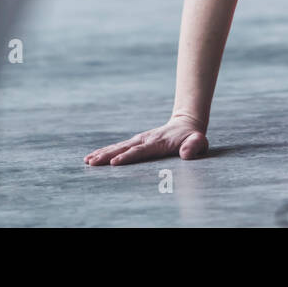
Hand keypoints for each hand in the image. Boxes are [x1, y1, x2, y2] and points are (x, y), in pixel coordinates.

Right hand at [83, 115, 207, 165]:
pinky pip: (119, 147)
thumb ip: (194, 146)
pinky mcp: (136, 141)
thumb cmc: (193, 137)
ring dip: (103, 153)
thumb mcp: (199, 141)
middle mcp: (146, 139)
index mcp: (158, 143)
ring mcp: (140, 139)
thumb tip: (186, 153)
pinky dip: (106, 151)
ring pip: (118, 147)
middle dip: (108, 155)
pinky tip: (94, 157)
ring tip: (88, 161)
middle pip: (124, 148)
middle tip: (92, 162)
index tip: (114, 163)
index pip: (141, 151)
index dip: (128, 157)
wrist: (186, 123)